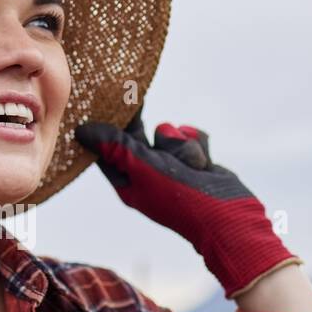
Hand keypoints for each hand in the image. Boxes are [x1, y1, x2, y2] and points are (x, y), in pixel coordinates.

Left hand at [74, 107, 300, 298]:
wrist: (230, 218)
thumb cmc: (182, 199)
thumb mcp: (145, 170)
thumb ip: (116, 147)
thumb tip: (81, 130)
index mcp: (127, 181)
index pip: (107, 147)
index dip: (105, 125)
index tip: (102, 99)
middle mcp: (146, 174)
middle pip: (135, 135)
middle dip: (143, 125)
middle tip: (132, 94)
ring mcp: (171, 168)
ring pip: (167, 134)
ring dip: (180, 144)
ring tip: (192, 165)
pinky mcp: (194, 161)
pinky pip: (190, 136)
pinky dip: (198, 145)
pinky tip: (205, 163)